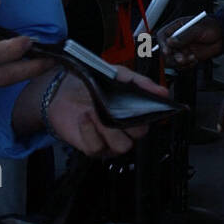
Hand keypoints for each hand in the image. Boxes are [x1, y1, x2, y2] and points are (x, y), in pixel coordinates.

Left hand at [45, 65, 164, 156]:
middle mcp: (124, 130)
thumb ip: (140, 83)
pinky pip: (97, 147)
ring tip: (95, 110)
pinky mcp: (92, 147)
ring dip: (108, 128)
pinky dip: (90, 131)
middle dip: (128, 120)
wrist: (62, 91)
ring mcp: (109, 141)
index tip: (143, 103)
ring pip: (121, 146)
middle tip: (115, 106)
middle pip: (139, 135)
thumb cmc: (91, 85)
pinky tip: (84, 117)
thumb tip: (161, 91)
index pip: (150, 119)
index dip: (149, 113)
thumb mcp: (118, 75)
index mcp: (134, 114)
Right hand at [157, 15, 223, 66]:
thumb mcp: (197, 29)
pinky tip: (195, 59)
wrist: (222, 37)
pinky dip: (187, 65)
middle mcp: (176, 40)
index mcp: (176, 28)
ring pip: (171, 60)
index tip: (167, 51)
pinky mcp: (186, 58)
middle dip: (173, 56)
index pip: (162, 36)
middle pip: (165, 51)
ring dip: (180, 62)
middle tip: (182, 58)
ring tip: (192, 58)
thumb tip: (170, 41)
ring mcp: (180, 49)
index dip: (162, 44)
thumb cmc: (211, 27)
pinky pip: (181, 66)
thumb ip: (184, 36)